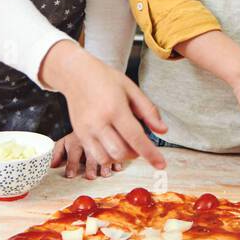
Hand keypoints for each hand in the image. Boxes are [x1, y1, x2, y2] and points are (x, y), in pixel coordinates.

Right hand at [39, 41, 167, 170]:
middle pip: (121, 152)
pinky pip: (96, 155)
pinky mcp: (79, 135)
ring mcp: (86, 130)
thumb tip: (163, 131)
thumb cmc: (105, 79)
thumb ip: (148, 111)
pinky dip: (108, 156)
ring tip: (125, 143)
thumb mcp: (131, 89)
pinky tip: (113, 144)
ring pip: (107, 158)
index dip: (150, 153)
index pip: (135, 137)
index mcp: (115, 108)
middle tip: (139, 144)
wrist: (76, 75)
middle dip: (135, 154)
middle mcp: (98, 122)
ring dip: (121, 157)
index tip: (161, 165)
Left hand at [51, 132, 121, 179]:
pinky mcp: (115, 141)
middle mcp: (90, 139)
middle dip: (90, 165)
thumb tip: (51, 165)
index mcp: (75, 140)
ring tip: (105, 174)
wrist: (94, 117)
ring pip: (105, 151)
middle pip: (89, 153)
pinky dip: (118, 159)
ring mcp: (103, 140)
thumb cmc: (78, 137)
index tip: (70, 175)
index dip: (71, 164)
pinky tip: (117, 168)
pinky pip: (118, 149)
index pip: (73, 152)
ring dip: (105, 164)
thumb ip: (57, 153)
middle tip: (90, 176)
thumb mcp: (65, 142)